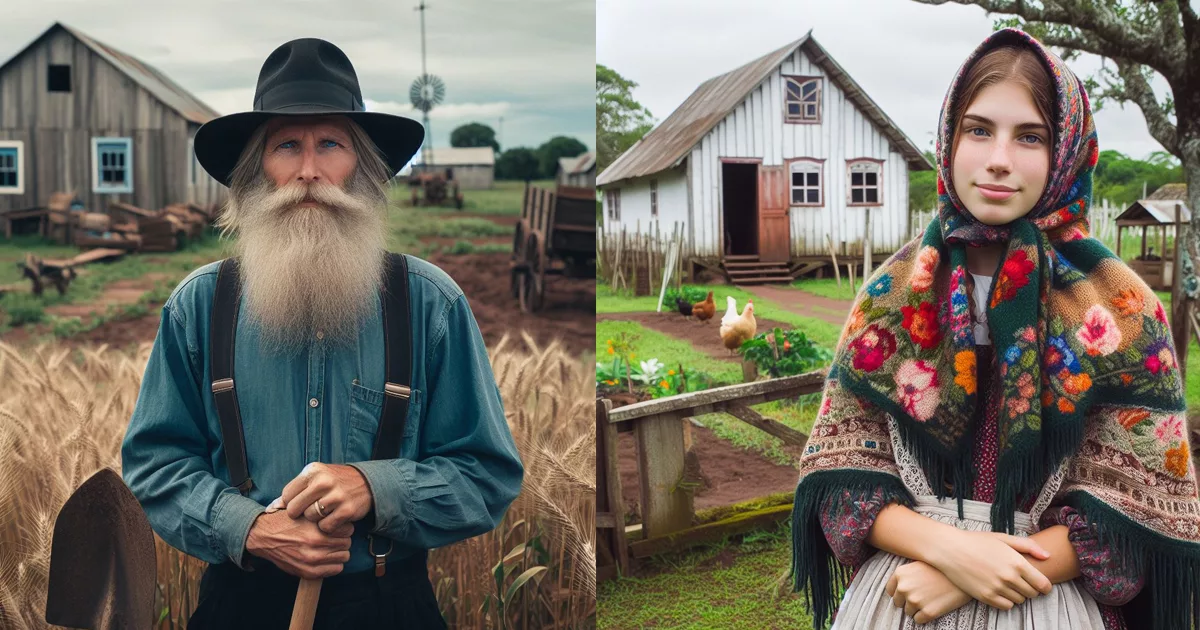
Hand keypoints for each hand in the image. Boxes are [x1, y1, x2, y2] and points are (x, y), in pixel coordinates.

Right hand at [245, 510, 353, 578]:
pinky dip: (333, 564)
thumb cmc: (286, 521)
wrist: (264, 536)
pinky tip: (326, 558)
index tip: (338, 527)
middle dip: (342, 539)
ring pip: (344, 557)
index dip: (344, 527)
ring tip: (330, 548)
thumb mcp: (305, 511)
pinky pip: (335, 570)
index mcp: (317, 530)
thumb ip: (324, 515)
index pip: (348, 530)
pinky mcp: (308, 572)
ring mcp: (312, 562)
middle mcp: (316, 547)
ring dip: (339, 552)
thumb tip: (343, 516)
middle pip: (347, 543)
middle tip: (334, 537)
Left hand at [278, 462, 373, 533]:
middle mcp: (324, 481)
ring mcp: (336, 496)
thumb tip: (270, 508)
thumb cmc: (334, 482)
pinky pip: (326, 526)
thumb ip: (294, 492)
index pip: (287, 494)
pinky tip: (334, 518)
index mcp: (313, 471)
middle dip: (300, 513)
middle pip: (295, 508)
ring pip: (310, 518)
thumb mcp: (314, 479)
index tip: (299, 505)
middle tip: (310, 511)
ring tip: (324, 512)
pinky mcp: (347, 510)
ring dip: (315, 519)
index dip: (290, 503)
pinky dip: (328, 526)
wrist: (366, 483)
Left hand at [886, 561, 971, 623]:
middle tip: (922, 596)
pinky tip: (934, 606)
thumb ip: (907, 575)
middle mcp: (904, 587)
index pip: (890, 591)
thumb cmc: (942, 567)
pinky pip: (918, 620)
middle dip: (908, 602)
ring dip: (917, 609)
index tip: (908, 593)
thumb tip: (899, 587)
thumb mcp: (919, 564)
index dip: (900, 593)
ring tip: (930, 600)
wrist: (964, 573)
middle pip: (898, 603)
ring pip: (908, 612)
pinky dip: (925, 616)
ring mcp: (915, 600)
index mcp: (900, 574)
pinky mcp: (928, 612)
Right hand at [928, 529, 1053, 608]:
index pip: (1043, 584)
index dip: (1045, 586)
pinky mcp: (986, 596)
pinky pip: (1006, 606)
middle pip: (1032, 594)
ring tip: (1007, 584)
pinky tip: (1000, 590)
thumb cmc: (977, 541)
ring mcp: (997, 588)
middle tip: (1021, 581)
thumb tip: (1047, 556)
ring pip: (1019, 600)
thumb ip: (1028, 546)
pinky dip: (1006, 601)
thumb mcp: (1003, 538)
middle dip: (1030, 589)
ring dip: (1017, 594)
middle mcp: (1010, 577)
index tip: (1041, 585)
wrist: (950, 549)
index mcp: (1017, 562)